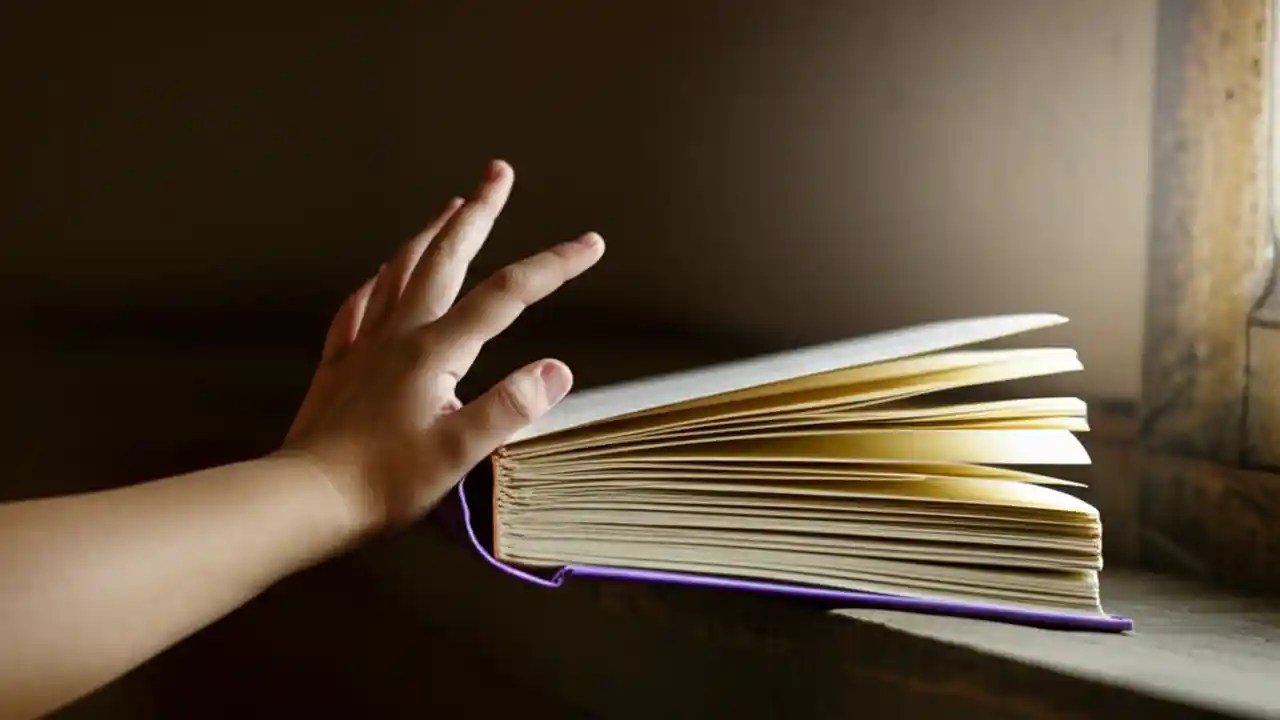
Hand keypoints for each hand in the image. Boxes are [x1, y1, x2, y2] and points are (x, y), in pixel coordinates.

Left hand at [280, 160, 602, 535]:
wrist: (306, 497)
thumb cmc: (383, 482)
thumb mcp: (458, 451)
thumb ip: (509, 408)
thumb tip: (557, 370)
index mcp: (436, 351)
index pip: (507, 295)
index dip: (553, 266)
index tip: (590, 244)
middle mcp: (401, 333)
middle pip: (446, 256)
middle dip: (478, 211)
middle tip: (498, 173)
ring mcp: (366, 344)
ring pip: (401, 268)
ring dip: (431, 232)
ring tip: (450, 206)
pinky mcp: (341, 364)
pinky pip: (359, 306)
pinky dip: (378, 281)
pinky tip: (380, 277)